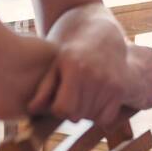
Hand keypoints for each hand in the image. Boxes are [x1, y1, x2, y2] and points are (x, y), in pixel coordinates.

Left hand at [27, 40, 151, 127]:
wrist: (102, 32)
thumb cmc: (72, 49)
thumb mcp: (55, 64)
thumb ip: (44, 89)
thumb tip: (31, 110)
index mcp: (74, 68)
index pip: (63, 108)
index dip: (57, 107)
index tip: (58, 97)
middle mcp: (94, 76)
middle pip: (76, 115)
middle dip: (70, 110)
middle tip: (71, 95)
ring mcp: (110, 83)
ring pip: (91, 117)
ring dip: (84, 112)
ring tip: (82, 95)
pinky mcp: (120, 89)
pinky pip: (106, 117)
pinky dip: (99, 114)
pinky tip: (94, 100)